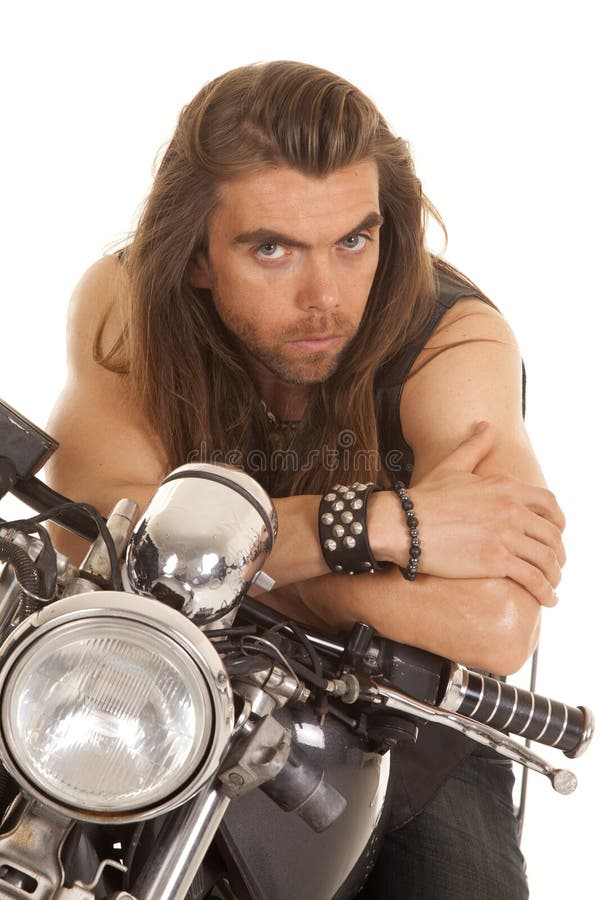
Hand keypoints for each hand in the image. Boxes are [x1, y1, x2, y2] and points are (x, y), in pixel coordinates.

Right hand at [404, 423, 564, 605]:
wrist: (402, 524)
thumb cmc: (423, 498)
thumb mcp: (452, 466)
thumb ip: (474, 447)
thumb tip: (485, 426)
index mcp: (506, 486)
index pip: (549, 505)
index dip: (558, 523)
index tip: (555, 535)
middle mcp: (511, 508)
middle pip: (552, 535)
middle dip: (558, 553)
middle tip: (554, 565)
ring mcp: (505, 534)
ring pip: (547, 559)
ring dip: (554, 575)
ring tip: (552, 586)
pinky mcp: (496, 560)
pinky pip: (534, 579)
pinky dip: (546, 591)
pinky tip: (547, 599)